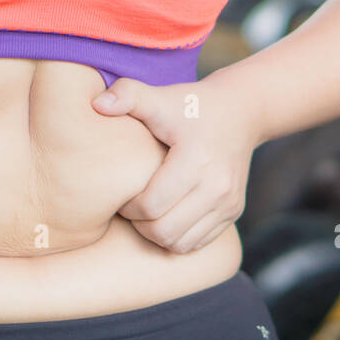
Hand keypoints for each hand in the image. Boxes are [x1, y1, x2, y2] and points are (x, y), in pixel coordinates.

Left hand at [91, 77, 256, 252]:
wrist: (243, 112)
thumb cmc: (194, 105)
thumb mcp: (162, 96)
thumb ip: (128, 95)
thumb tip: (96, 105)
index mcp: (196, 160)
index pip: (151, 205)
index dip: (127, 207)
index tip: (122, 193)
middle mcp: (217, 186)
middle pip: (163, 231)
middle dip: (139, 225)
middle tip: (131, 207)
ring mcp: (228, 202)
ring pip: (180, 243)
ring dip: (157, 234)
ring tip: (148, 213)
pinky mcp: (233, 211)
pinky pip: (197, 242)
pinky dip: (177, 237)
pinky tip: (168, 215)